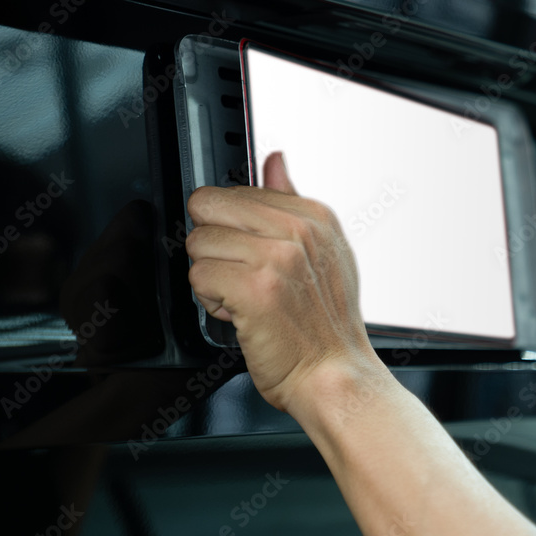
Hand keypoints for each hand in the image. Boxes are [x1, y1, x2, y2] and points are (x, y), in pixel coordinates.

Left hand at [185, 152, 377, 411]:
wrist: (336, 375)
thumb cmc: (327, 325)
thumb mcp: (326, 251)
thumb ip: (292, 200)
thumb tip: (274, 160)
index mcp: (313, 216)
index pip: (236, 192)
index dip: (234, 228)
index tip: (253, 255)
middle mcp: (297, 230)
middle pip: (209, 208)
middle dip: (213, 245)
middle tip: (240, 274)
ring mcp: (277, 258)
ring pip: (199, 244)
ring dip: (212, 278)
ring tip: (245, 299)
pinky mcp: (254, 289)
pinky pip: (199, 277)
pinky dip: (210, 302)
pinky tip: (240, 314)